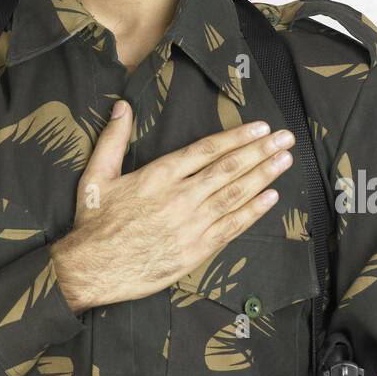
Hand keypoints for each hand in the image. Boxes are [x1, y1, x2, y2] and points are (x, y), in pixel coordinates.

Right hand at [49, 101, 294, 314]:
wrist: (92, 269)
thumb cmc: (94, 222)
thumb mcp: (97, 175)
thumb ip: (113, 139)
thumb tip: (122, 106)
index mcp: (158, 175)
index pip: (206, 149)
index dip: (237, 137)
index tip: (260, 126)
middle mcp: (179, 197)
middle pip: (228, 169)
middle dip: (260, 151)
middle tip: (285, 138)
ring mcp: (190, 225)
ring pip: (234, 195)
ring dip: (263, 176)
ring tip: (284, 160)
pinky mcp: (195, 250)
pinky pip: (231, 227)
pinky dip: (252, 212)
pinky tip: (270, 198)